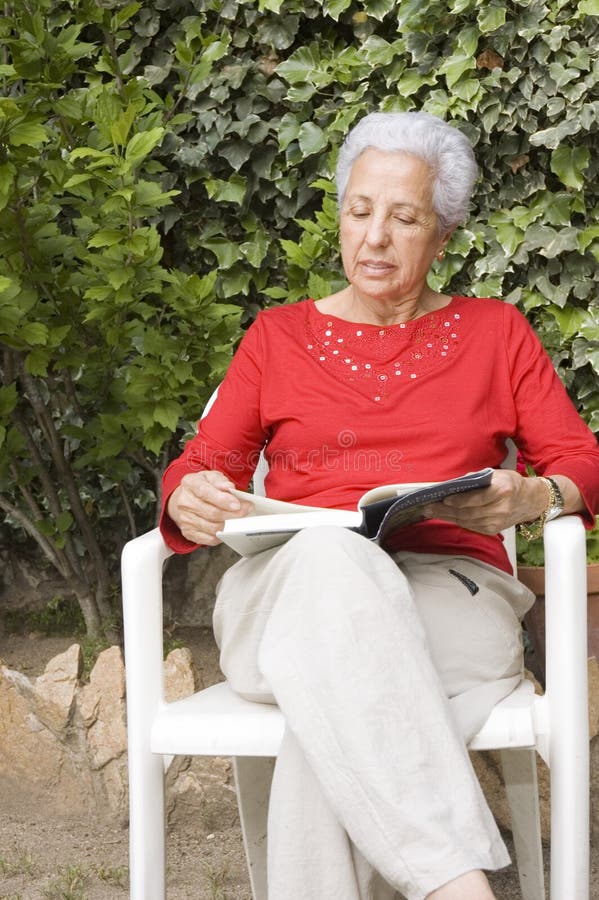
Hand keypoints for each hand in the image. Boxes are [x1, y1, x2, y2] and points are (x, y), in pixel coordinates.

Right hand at [166, 470, 254, 545]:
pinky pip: (209, 539)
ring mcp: (185, 519)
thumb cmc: (200, 487)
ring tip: (239, 519)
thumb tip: (229, 487)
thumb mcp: (210, 476)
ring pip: (213, 527)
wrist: (183, 498)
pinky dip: (222, 535)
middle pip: (212, 513)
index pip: (206, 493)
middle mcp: (185, 502)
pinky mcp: (189, 533)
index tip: (237, 504)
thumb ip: (220, 481)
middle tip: (245, 511)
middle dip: (233, 514)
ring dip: (230, 525)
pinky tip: (228, 528)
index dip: (223, 500)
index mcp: (190, 484)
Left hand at [423, 469, 549, 535]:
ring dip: (447, 517)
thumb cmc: (511, 484)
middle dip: (445, 510)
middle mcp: (501, 508)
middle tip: (428, 507)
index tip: (443, 498)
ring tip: (431, 512)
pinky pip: (471, 526)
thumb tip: (454, 484)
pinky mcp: (493, 529)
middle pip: (468, 512)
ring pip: (467, 521)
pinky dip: (457, 521)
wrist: (530, 501)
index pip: (476, 498)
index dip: (458, 500)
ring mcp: (497, 521)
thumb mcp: (497, 474)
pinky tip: (446, 516)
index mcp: (502, 490)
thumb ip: (475, 479)